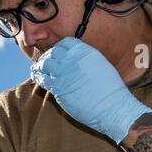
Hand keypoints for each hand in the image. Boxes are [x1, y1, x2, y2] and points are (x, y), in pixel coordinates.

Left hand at [30, 36, 150, 143]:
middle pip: (52, 53)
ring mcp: (64, 73)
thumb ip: (85, 59)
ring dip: (40, 67)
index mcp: (85, 52)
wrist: (113, 107)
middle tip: (46, 63)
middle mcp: (73, 60)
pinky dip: (39, 78)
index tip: (57, 54)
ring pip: (44, 65)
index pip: (65, 43)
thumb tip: (73, 60)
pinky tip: (38, 78)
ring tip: (38, 70)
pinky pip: (43, 80)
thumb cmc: (110, 90)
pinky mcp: (58, 88)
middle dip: (48, 57)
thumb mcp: (100, 65)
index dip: (59, 48)